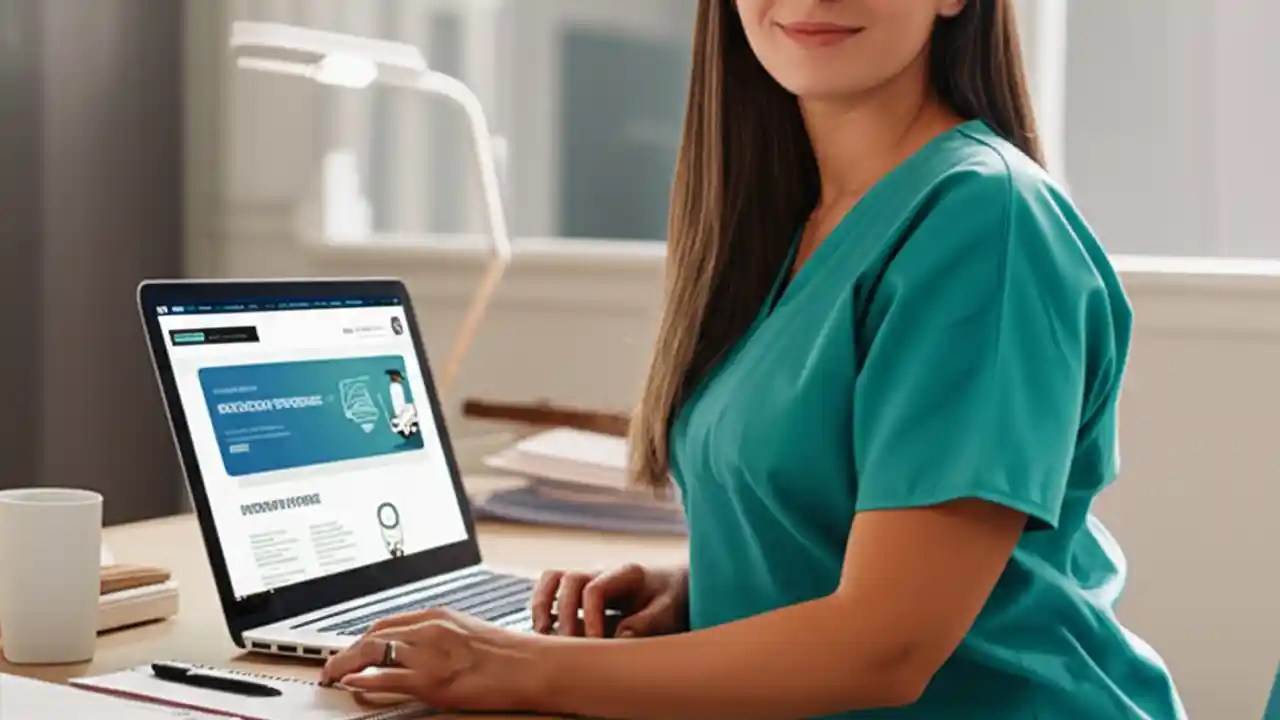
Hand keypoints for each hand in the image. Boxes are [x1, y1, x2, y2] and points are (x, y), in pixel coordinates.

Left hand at [320, 608, 535, 710]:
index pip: (387, 622)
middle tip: (334, 663)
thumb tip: (417, 649)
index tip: (353, 648)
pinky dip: (362, 680)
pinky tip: (351, 683)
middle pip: (373, 633)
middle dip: (347, 649)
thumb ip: (440, 637)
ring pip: (372, 651)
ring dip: (345, 663)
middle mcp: (430, 629)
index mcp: (439, 616)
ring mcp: (429, 654)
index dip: (363, 637)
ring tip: (334, 674)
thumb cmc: (509, 654)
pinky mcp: (431, 681)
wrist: (532, 666)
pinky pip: (385, 679)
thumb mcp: (469, 633)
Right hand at [532, 563, 688, 637]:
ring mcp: (589, 579)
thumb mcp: (669, 610)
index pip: (594, 589)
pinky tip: (544, 635)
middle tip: (569, 648)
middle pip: (568, 581)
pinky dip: (542, 608)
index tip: (595, 645)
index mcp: (627, 573)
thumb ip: (647, 622)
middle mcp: (602, 572)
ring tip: (541, 637)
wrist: (676, 587)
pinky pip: (552, 590)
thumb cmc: (673, 599)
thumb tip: (620, 636)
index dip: (589, 619)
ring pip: (553, 579)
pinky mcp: (581, 592)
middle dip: (564, 616)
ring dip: (542, 605)